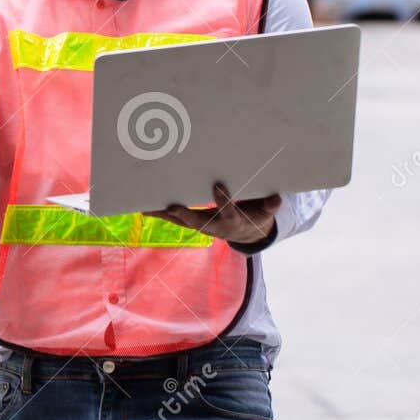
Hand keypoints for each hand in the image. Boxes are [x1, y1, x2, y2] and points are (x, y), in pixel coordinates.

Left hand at [147, 182, 279, 245]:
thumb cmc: (256, 217)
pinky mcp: (191, 222)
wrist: (246, 234)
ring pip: (180, 221)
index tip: (218, 185)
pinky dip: (159, 213)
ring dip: (164, 214)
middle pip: (198, 221)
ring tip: (146, 207)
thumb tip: (276, 199)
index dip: (223, 200)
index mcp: (233, 221)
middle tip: (174, 206)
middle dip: (186, 214)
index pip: (229, 211)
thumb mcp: (265, 214)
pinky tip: (143, 208)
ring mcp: (200, 225)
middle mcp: (214, 225)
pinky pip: (174, 218)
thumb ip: (269, 207)